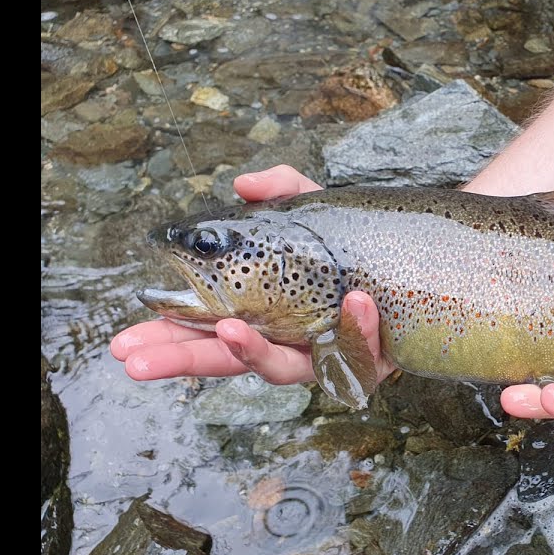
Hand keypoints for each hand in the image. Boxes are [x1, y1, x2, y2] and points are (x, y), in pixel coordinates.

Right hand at [110, 165, 395, 384]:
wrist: (427, 267)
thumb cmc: (361, 245)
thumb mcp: (321, 210)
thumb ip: (284, 191)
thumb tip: (242, 184)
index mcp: (266, 314)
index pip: (208, 332)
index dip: (169, 339)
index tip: (126, 345)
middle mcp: (289, 342)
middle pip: (227, 362)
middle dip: (182, 361)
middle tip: (134, 363)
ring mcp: (326, 357)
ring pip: (285, 371)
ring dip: (257, 351)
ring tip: (229, 328)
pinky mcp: (372, 362)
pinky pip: (361, 352)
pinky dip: (359, 325)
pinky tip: (356, 300)